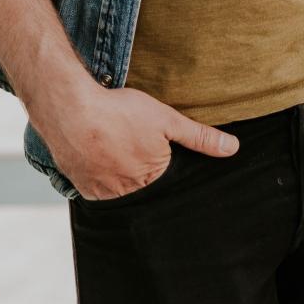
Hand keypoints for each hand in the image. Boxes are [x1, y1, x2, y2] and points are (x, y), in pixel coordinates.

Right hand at [43, 83, 240, 199]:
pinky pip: (96, 185)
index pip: (166, 176)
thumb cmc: (120, 112)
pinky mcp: (82, 187)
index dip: (161, 157)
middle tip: (130, 140)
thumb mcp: (166, 119)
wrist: (71, 110)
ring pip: (119, 185)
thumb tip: (232, 149)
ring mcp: (103, 192)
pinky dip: (99, 171)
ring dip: (119, 169)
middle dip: (140, 165)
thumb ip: (199, 137)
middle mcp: (128, 193)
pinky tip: (99, 151)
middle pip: (142, 184)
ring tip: (115, 144)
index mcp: (152, 179)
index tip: (150, 143)